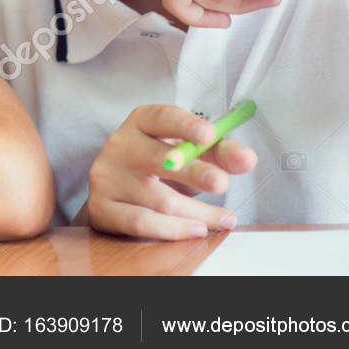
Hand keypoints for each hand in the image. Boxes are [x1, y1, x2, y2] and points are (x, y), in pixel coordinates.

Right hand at [85, 104, 255, 239]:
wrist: (118, 194)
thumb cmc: (161, 168)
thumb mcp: (192, 154)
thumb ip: (222, 153)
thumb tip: (247, 159)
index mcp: (141, 123)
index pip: (162, 117)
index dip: (185, 125)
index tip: (208, 135)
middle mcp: (119, 145)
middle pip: (157, 158)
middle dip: (193, 172)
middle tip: (222, 184)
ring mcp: (106, 177)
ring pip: (158, 198)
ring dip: (198, 212)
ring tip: (225, 218)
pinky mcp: (101, 208)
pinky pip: (141, 222)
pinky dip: (173, 230)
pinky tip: (197, 230)